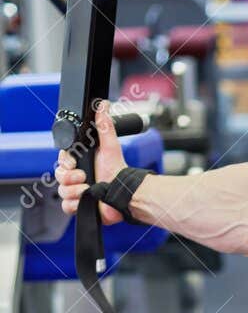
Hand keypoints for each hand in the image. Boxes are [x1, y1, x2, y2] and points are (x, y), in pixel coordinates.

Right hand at [55, 102, 127, 224]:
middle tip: (83, 176)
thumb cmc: (117, 172)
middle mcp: (76, 177)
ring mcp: (76, 191)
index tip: (73, 162)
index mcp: (80, 162)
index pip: (62, 160)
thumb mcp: (109, 146)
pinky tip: (85, 199)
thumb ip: (104, 126)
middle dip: (69, 177)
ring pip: (61, 191)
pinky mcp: (79, 206)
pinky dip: (74, 204)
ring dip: (74, 190)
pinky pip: (66, 206)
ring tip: (88, 189)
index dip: (65, 162)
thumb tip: (103, 105)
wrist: (124, 195)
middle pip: (59, 175)